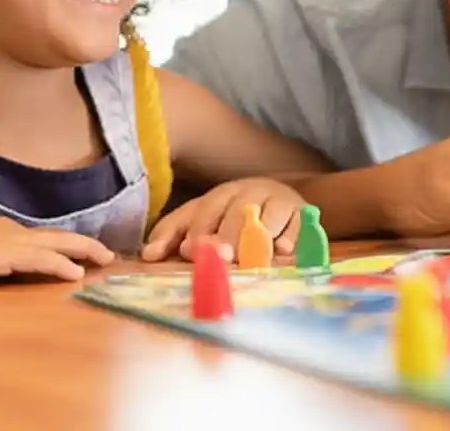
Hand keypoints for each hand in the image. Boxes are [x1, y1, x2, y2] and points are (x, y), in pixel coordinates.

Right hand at [0, 202, 114, 281]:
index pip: (35, 238)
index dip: (59, 244)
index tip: (78, 251)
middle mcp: (4, 231)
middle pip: (54, 236)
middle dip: (82, 243)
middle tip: (107, 253)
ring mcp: (3, 241)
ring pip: (54, 243)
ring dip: (82, 250)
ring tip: (105, 259)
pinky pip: (38, 259)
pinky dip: (60, 264)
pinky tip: (77, 272)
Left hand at [141, 178, 305, 261]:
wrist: (280, 195)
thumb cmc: (232, 214)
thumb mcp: (201, 217)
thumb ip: (174, 233)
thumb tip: (148, 255)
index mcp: (222, 193)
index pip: (207, 207)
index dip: (198, 228)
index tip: (190, 250)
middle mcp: (250, 191)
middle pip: (238, 210)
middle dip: (228, 234)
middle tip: (222, 256)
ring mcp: (278, 199)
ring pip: (269, 215)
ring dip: (260, 236)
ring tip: (251, 258)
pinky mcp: (301, 211)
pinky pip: (298, 222)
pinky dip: (291, 236)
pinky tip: (283, 250)